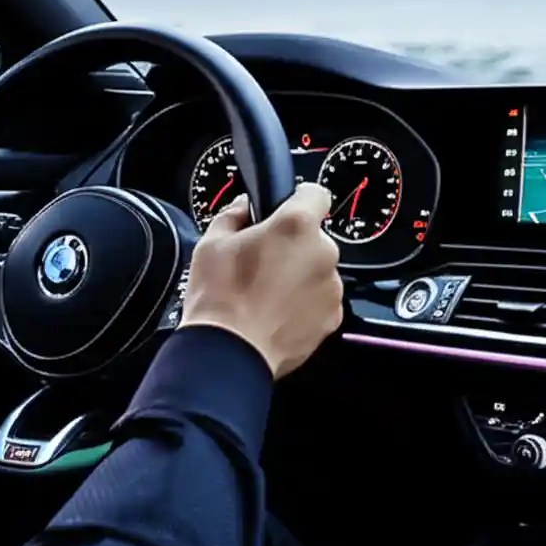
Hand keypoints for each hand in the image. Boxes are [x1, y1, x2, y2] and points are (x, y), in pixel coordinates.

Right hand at [181, 184, 342, 378]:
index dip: (299, 199)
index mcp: (297, 225)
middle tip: (264, 261)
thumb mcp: (212, 242)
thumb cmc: (220, 296)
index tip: (286, 209)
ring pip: (319, 269)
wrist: (231, 351)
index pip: (316, 194)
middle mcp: (323, 252)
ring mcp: (332, 286)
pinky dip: (305, 302)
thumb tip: (244, 205)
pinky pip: (321, 299)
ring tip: (268, 293)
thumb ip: (234, 214)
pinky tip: (278, 312)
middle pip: (315, 237)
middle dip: (293, 245)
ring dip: (301, 275)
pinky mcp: (333, 316)